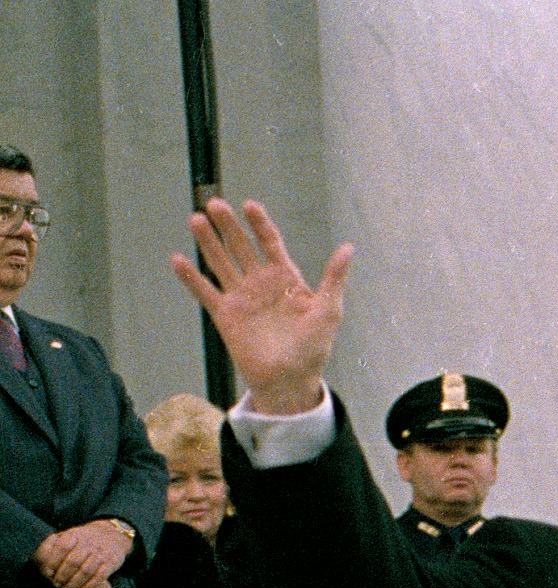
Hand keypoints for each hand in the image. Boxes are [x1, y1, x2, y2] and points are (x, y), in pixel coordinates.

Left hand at [34, 520, 131, 587]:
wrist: (113, 536)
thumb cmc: (84, 539)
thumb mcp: (71, 535)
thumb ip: (56, 544)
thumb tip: (41, 559)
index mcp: (75, 535)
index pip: (62, 548)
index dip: (53, 561)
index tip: (46, 573)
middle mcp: (89, 543)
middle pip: (73, 561)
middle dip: (62, 575)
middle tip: (55, 585)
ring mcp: (101, 554)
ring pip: (86, 571)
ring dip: (74, 583)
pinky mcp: (111, 563)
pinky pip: (99, 577)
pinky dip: (89, 587)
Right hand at [170, 197, 351, 414]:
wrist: (290, 380)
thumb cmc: (313, 348)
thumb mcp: (329, 311)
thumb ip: (333, 278)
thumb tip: (348, 247)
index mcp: (286, 278)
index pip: (270, 243)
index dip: (260, 224)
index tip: (249, 205)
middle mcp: (260, 283)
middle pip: (241, 247)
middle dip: (229, 226)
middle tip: (215, 204)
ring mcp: (240, 297)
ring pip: (220, 262)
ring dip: (208, 242)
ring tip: (196, 219)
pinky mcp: (224, 315)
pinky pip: (204, 292)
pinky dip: (190, 277)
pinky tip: (178, 259)